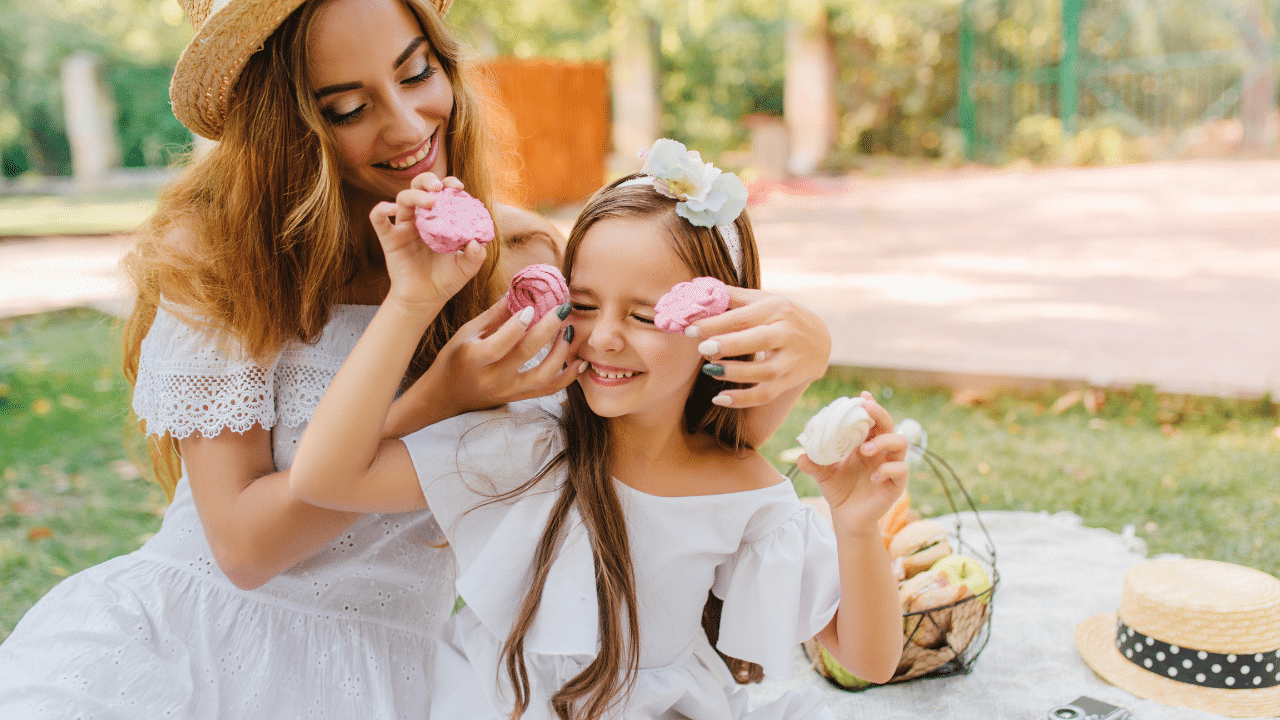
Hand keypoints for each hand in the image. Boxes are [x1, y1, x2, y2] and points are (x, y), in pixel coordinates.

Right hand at [369, 174, 483, 311]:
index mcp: (440, 219)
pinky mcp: (389, 239)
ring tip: (430, 201)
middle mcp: (421, 218)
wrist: (426, 299)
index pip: (442, 192)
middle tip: (439, 187)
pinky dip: (381, 209)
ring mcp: (404, 227)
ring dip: (415, 195)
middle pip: (419, 187)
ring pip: (402, 199)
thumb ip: (476, 256)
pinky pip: (378, 219)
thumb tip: (477, 243)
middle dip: (427, 180)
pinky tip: (390, 208)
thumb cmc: (446, 280)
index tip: (458, 187)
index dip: (448, 183)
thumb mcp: (466, 268)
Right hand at [424, 297, 583, 411]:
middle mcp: (492, 377)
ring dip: (561, 354)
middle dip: (548, 329)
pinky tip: (580, 363)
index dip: (517, 325)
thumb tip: (519, 291)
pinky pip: (548, 391)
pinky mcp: (518, 398)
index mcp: (475, 358)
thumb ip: (495, 314)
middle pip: (526, 354)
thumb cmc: (454, 359)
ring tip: (569, 332)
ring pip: (542, 377)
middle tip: (563, 309)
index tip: (532, 306)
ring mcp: (507, 390)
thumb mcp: (467, 332)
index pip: (500, 343)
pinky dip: (567, 378)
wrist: (446, 396)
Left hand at [687, 289, 830, 406]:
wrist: (820, 341)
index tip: (690, 329)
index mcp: (777, 309)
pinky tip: (719, 398)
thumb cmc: (782, 317)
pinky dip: (742, 399)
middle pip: (759, 340)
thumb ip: (734, 297)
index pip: (745, 317)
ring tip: (709, 370)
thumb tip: (700, 292)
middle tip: (702, 349)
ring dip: (735, 373)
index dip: (716, 323)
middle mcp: (787, 333)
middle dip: (729, 345)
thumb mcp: (764, 300)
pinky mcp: (789, 381)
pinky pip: (766, 394)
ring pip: (764, 371)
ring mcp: (791, 360)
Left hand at [797, 392, 907, 535]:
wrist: (846, 517)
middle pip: (889, 425)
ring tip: (864, 450)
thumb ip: (814, 464)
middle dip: (880, 414)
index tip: (862, 396)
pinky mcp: (896, 483)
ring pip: (901, 443)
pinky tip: (873, 477)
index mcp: (864, 443)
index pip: (871, 420)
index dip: (870, 406)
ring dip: (883, 441)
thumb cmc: (838, 490)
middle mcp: (880, 451)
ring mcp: (890, 466)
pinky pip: (901, 470)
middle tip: (867, 410)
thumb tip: (800, 456)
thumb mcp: (823, 475)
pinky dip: (887, 469)